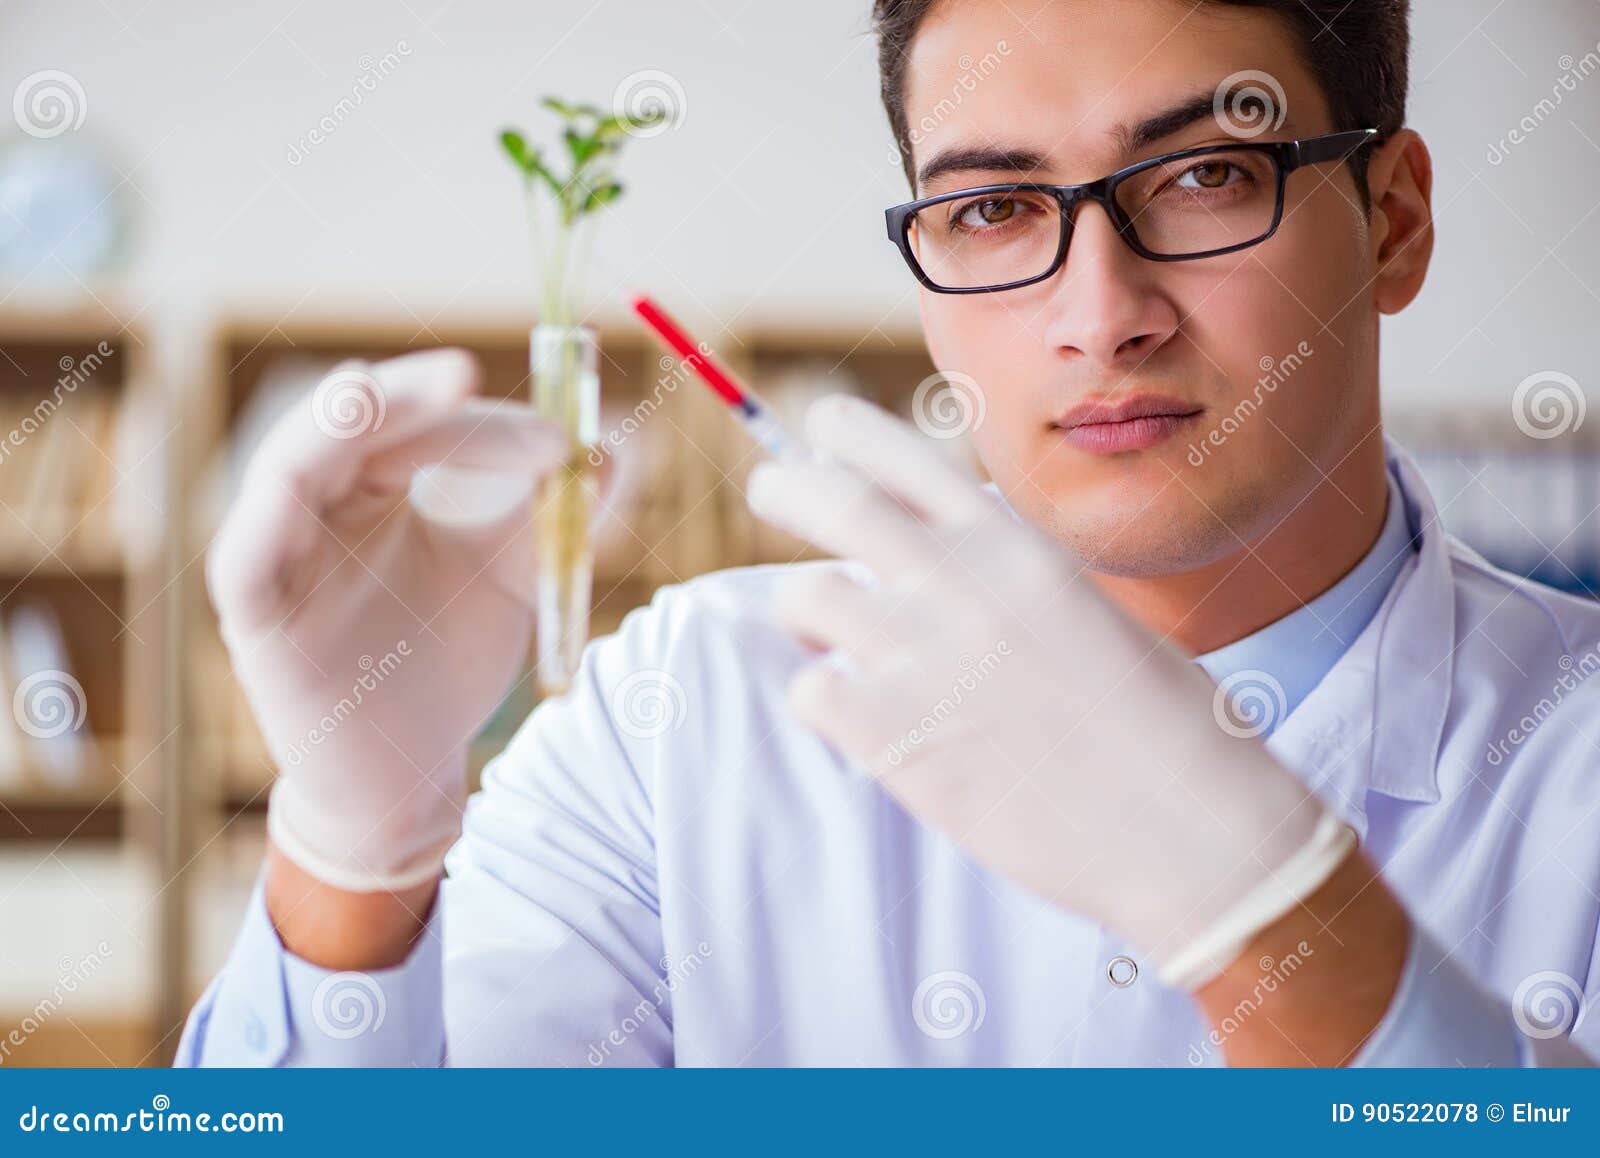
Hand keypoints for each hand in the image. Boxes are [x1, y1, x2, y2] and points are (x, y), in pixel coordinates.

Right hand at [207, 349, 569, 892]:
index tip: (559, 439)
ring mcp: (279, 558)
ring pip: (288, 469)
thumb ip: (552, 516)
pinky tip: (304, 479)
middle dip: (402, 396)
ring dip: (329, 427)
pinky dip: (273, 512)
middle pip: (348, 426)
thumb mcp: (512, 577)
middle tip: (461, 376)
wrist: (412, 773)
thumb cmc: (447, 665)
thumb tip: (612, 451)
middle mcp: (318, 508)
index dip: (480, 422)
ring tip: (370, 394)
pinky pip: (247, 555)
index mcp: (371, 487)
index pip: (415, 426)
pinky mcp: (255, 617)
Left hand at [746, 394, 1353, 988]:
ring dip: (806, 612)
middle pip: (824, 497)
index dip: (842, 430)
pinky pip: (811, 691)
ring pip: (802, 595)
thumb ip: (1010, 579)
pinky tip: (861, 720)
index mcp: (1012, 543)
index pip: (897, 450)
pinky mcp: (892, 736)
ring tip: (828, 637)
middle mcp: (955, 581)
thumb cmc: (1167, 727)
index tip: (818, 431)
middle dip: (784, 486)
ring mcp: (917, 655)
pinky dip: (824, 700)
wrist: (1190, 828)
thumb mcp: (1091, 610)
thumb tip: (945, 566)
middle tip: (771, 491)